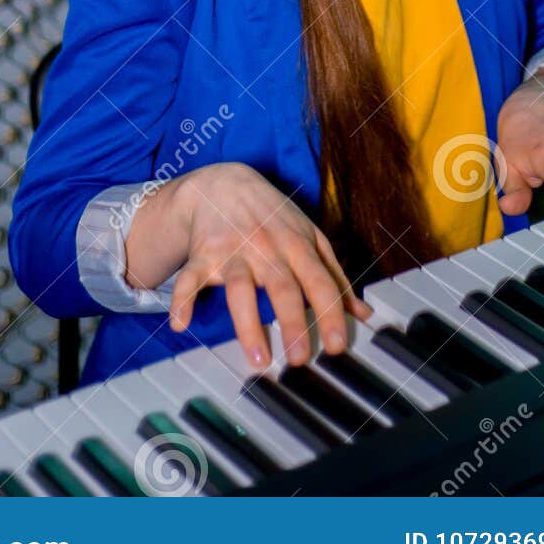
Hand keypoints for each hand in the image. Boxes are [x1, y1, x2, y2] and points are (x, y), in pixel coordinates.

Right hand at [164, 162, 372, 369]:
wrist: (224, 183)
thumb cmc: (274, 216)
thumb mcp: (310, 237)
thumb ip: (335, 277)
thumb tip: (363, 315)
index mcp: (298, 245)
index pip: (319, 281)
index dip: (330, 312)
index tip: (337, 345)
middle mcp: (267, 248)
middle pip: (282, 286)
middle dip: (293, 322)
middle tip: (300, 360)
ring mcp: (234, 251)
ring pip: (240, 288)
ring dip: (247, 324)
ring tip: (258, 358)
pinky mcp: (203, 254)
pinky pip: (191, 278)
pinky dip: (183, 299)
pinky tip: (181, 324)